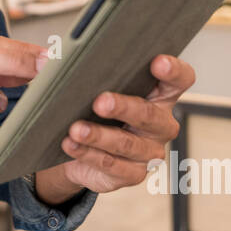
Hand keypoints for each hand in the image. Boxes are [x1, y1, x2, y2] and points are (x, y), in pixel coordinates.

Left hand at [43, 54, 194, 194]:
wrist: (77, 148)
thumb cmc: (89, 107)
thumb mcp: (86, 83)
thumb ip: (78, 67)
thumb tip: (50, 57)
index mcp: (159, 93)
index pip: (180, 79)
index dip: (173, 71)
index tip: (157, 62)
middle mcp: (160, 123)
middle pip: (150, 114)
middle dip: (124, 107)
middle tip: (100, 101)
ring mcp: (148, 151)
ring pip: (127, 144)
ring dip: (99, 136)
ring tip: (76, 128)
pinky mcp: (131, 174)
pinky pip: (111, 165)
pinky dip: (88, 154)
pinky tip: (71, 144)